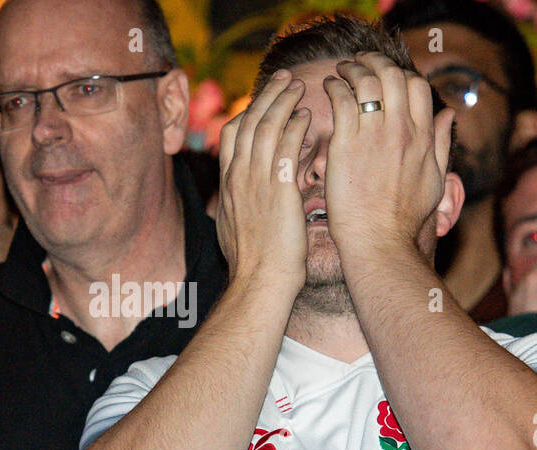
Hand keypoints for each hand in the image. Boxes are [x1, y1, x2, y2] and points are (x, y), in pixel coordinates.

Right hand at [215, 70, 310, 291]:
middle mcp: (239, 178)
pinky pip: (284, 148)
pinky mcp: (277, 191)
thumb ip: (251, 207)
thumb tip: (260, 201)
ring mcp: (255, 183)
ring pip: (265, 128)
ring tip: (297, 86)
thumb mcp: (245, 230)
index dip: (250, 113)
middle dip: (266, 97)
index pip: (234, 136)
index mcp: (230, 186)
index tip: (265, 100)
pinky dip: (294, 128)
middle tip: (283, 78)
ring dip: (282, 103)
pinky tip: (306, 116)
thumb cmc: (259, 268)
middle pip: (248, 123)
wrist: (259, 285)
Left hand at [323, 52, 454, 259]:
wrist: (380, 242)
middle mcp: (401, 131)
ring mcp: (373, 136)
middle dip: (374, 62)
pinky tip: (329, 89)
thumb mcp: (434, 180)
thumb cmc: (405, 219)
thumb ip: (440, 144)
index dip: (401, 74)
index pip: (417, 86)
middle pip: (392, 75)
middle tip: (360, 63)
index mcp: (422, 139)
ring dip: (351, 69)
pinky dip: (334, 86)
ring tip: (341, 73)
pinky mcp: (346, 144)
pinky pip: (340, 98)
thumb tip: (448, 114)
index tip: (386, 77)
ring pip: (365, 80)